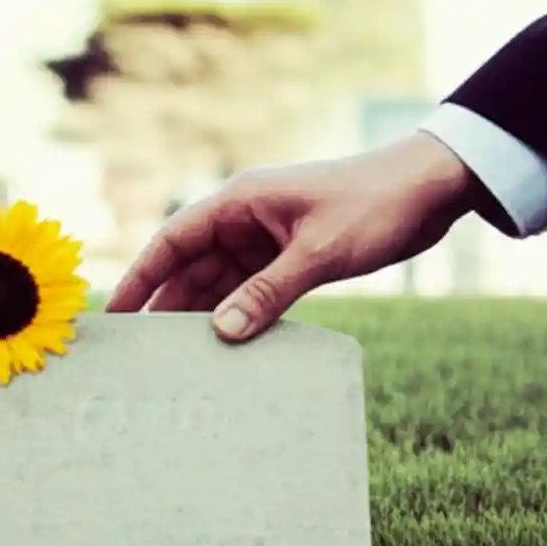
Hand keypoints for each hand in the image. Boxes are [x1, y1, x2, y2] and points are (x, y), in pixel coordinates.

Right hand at [107, 132, 484, 341]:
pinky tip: (227, 344)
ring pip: (219, 281)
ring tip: (179, 358)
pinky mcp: (289, 255)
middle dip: (167, 304)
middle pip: (190, 265)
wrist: (430, 188)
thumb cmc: (373, 205)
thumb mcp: (319, 253)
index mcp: (239, 201)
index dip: (141, 277)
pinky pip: (251, 289)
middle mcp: (243, 218)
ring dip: (203, 314)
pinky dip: (238, 313)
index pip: (173, 240)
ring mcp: (265, 238)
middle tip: (144, 352)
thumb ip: (268, 293)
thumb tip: (221, 332)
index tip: (116, 314)